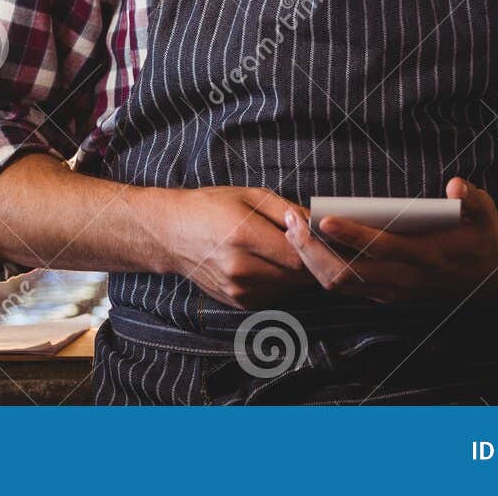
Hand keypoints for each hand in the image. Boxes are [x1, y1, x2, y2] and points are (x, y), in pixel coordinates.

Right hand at [159, 185, 313, 308]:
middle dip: (311, 262)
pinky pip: (274, 295)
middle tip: (316, 246)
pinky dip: (280, 281)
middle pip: (298, 276)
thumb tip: (319, 224)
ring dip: (296, 273)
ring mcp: (237, 289)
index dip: (318, 250)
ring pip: (288, 287)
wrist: (172, 233)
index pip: (299, 256)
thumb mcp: (250, 195)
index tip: (325, 240)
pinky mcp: (237, 302)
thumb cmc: (211, 207)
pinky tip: (269, 263)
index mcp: (244, 235)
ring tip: (288, 251)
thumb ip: (288, 210)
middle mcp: (240, 268)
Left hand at [283, 178, 497, 304]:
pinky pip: (347, 288)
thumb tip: (455, 187)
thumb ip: (472, 199)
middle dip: (315, 252)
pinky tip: (307, 247)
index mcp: (429, 257)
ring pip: (342, 286)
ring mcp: (395, 292)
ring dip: (313, 262)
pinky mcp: (388, 295)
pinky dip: (323, 270)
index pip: (382, 249)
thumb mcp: (487, 213)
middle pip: (349, 275)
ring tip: (293, 232)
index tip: (323, 219)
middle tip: (291, 225)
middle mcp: (407, 280)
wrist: (493, 278)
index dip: (351, 236)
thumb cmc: (483, 236)